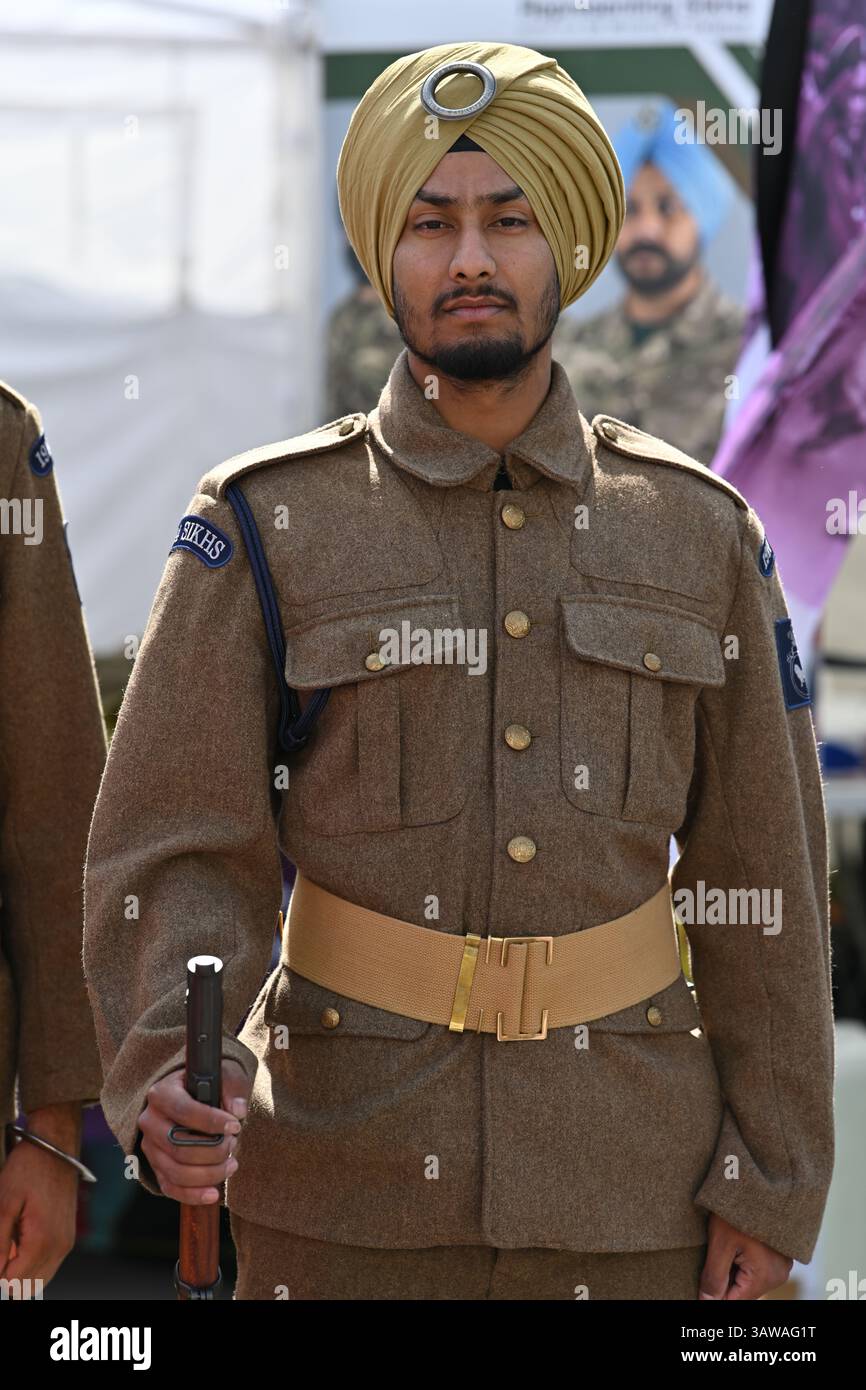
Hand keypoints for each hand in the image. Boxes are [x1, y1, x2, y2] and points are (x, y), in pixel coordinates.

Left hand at [0, 1102, 82, 1287]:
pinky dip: (30, 1264)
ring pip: (38, 1281)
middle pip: (25, 1289)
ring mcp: (65, 1244)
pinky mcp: (67, 1237)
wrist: (56, 1146)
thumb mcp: (4, 1203)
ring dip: (18, 1273)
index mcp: (42, 1242)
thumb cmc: (28, 1169)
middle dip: (6, 1278)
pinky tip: (18, 1242)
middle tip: (0, 1248)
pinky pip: (46, 1266)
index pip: (12, 1285)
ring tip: (8, 1244)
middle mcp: (59, 1248)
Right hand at [138, 1059, 250, 1204]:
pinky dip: (192, 1194)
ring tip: (231, 1165)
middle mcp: (149, 1121)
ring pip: (175, 1171)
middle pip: (178, 1146)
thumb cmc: (209, 1085)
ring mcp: (150, 1147)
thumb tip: (238, 1110)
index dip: (211, 1121)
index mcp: (162, 1093)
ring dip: (208, 1174)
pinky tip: (213, 1193)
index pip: (183, 1110)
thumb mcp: (222, 1075)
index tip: (236, 1126)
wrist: (192, 1097)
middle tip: (233, 1144)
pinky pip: (170, 1187)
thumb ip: (232, 1087)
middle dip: (212, 1151)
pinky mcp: (155, 1167)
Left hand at [699, 1213, 792, 1298]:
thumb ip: (713, 1277)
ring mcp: (781, 1264)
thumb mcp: (720, 1242)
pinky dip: (741, 1259)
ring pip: (748, 1278)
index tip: (702, 1281)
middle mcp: (778, 1275)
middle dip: (723, 1280)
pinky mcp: (779, 1253)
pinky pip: (756, 1266)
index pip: (733, 1302)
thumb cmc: (740, 1209)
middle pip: (741, 1291)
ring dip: (732, 1268)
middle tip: (713, 1254)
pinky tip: (733, 1241)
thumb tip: (705, 1302)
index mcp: (764, 1277)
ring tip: (725, 1244)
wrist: (766, 1179)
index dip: (713, 1296)